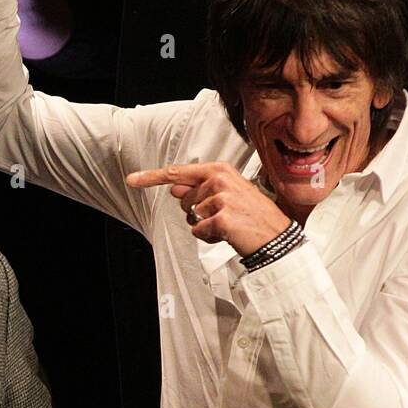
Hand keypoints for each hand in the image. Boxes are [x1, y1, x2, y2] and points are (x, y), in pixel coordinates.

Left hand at [126, 162, 290, 255]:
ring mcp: (221, 198)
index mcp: (220, 170)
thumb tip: (175, 188)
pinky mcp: (221, 218)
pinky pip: (198, 231)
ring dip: (205, 226)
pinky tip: (227, 234)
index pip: (179, 173)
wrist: (275, 236)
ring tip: (228, 225)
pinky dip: (209, 237)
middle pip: (184, 200)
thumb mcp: (227, 196)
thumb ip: (199, 190)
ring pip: (191, 217)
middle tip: (222, 216)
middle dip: (196, 213)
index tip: (132, 179)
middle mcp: (220, 179)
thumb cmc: (253, 216)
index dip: (151, 177)